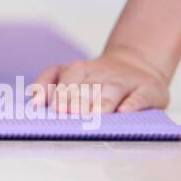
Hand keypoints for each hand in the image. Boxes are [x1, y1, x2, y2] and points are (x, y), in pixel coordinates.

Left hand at [31, 45, 170, 114]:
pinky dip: (132, 104)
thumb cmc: (98, 79)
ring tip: (95, 114)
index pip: (68, 77)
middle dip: (79, 100)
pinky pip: (140, 96)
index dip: (61, 92)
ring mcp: (125, 81)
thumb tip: (33, 100)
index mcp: (80, 69)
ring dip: (103, 103)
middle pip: (89, 86)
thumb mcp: (70, 74)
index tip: (55, 109)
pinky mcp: (148, 89)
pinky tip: (124, 112)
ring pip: (112, 91)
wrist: (138, 65)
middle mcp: (103, 73)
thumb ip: (47, 83)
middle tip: (72, 114)